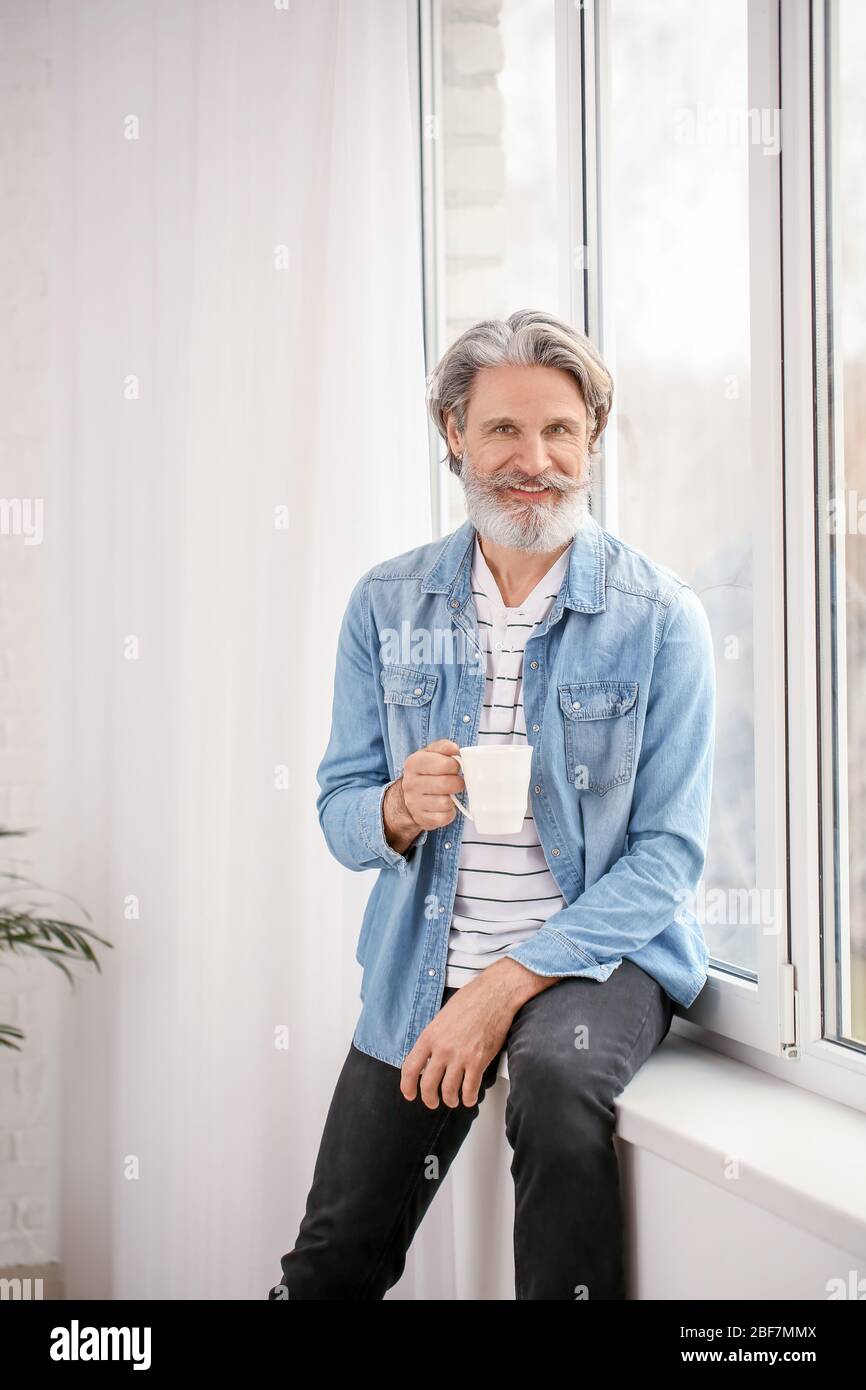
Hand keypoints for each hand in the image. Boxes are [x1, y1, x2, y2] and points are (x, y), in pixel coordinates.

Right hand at [383, 739, 462, 852]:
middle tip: (455, 782)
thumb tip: (455, 749)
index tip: (454, 767)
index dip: (455, 765)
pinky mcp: (422, 819)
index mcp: (413, 763)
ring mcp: (414, 803)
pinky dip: (449, 812)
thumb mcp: (430, 754)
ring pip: (446, 802)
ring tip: (448, 794)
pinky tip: (444, 806)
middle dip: (457, 783)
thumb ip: (443, 747)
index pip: (443, 764)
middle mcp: (411, 783)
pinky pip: (445, 817)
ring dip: (452, 799)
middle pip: (446, 784)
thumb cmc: (426, 772)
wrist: (407, 797)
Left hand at [400, 960, 554, 1108]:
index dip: (407, 1085)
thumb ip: (434, 1037)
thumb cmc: (470, 1000)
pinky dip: (468, 1098)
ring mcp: (460, 1056)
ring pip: (449, 1091)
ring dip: (450, 1100)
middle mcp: (442, 1049)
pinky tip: (469, 1098)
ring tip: (452, 1100)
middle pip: (428, 1085)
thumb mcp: (442, 1017)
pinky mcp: (478, 1061)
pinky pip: (470, 1088)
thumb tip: (431, 1054)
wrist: (494, 995)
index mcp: (429, 1036)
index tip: (409, 1093)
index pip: (410, 1068)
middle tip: (432, 1102)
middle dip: (429, 1099)